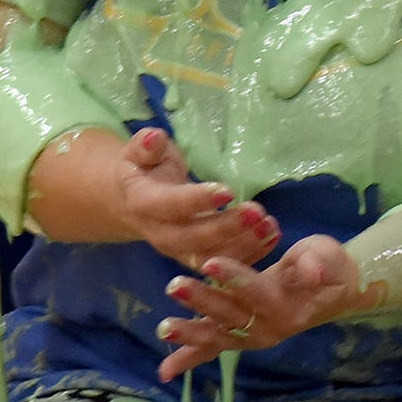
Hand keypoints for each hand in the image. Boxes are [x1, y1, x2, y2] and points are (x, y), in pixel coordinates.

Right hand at [115, 126, 278, 271]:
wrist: (130, 203)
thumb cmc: (142, 170)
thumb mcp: (138, 153)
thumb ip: (146, 146)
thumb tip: (154, 138)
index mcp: (144, 204)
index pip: (172, 205)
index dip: (198, 200)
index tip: (227, 190)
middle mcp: (160, 234)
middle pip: (193, 238)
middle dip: (227, 228)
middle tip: (256, 212)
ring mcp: (178, 252)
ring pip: (211, 257)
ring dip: (243, 245)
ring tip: (268, 226)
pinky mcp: (196, 260)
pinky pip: (223, 264)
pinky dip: (250, 255)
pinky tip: (272, 237)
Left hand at [155, 234, 362, 379]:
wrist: (337, 291)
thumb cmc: (329, 266)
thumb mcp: (328, 255)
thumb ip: (317, 262)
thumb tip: (313, 271)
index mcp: (287, 306)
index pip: (257, 292)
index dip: (234, 278)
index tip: (210, 262)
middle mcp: (268, 328)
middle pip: (231, 315)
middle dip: (201, 301)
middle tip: (174, 285)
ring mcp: (253, 336)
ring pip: (218, 336)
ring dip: (189, 334)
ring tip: (163, 329)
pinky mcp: (241, 337)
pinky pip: (214, 349)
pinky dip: (189, 358)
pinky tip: (164, 371)